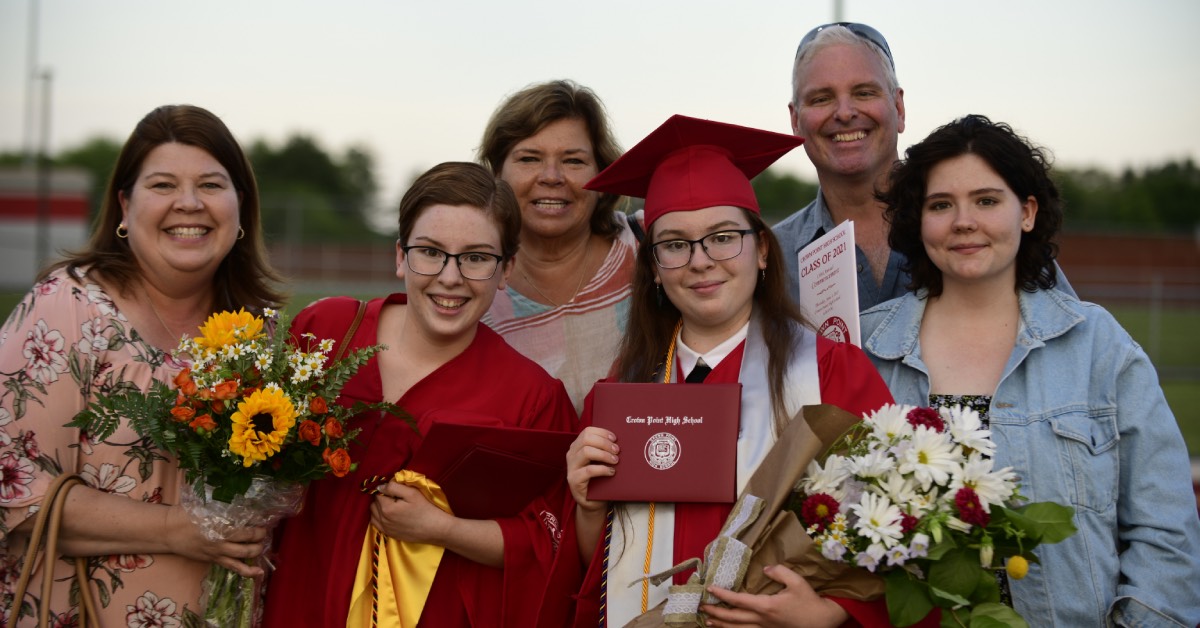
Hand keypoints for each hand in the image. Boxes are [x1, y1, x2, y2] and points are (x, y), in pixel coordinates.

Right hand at [162, 505, 267, 576]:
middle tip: (264, 532)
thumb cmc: (187, 514)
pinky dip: (248, 572)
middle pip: (248, 543)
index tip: (263, 522)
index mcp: (220, 526)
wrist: (169, 530)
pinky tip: (259, 573)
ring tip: (262, 545)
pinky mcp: (214, 560)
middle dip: (260, 538)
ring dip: (257, 551)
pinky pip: (234, 568)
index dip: (258, 528)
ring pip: (244, 555)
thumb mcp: (207, 507)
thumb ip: (224, 507)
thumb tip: (243, 504)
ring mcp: (218, 552)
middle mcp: (221, 541)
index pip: (246, 531)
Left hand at [368, 480, 453, 545]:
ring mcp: (385, 528)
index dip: (385, 489)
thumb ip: (394, 487)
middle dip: (381, 499)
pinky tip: (389, 515)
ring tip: (391, 506)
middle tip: (394, 497)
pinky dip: (379, 518)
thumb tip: (381, 486)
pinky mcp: (389, 534)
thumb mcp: (412, 493)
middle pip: (374, 504)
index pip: (377, 494)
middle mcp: (383, 519)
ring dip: (378, 508)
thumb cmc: (425, 508)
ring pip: (373, 514)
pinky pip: (376, 524)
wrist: (434, 528)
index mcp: (387, 508)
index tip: (395, 490)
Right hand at [566, 426, 618, 513]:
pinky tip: (611, 472)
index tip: (615, 438)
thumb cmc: (599, 478)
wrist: (593, 501)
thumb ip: (604, 450)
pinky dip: (602, 469)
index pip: (587, 431)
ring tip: (615, 461)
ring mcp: (571, 467)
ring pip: (586, 452)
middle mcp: (572, 454)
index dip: (602, 433)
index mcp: (577, 446)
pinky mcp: (574, 480)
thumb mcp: (600, 461)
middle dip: (604, 443)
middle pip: (586, 439)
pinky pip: (589, 470)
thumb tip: (619, 441)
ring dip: (604, 455)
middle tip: (617, 451)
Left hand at [700, 564, 847, 627]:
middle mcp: (762, 619)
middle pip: (733, 618)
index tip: (709, 589)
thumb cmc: (809, 601)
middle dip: (715, 613)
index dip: (722, 594)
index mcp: (767, 606)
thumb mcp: (797, 581)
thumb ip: (779, 571)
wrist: (822, 622)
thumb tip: (765, 568)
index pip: (738, 600)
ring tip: (708, 622)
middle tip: (701, 607)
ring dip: (721, 626)